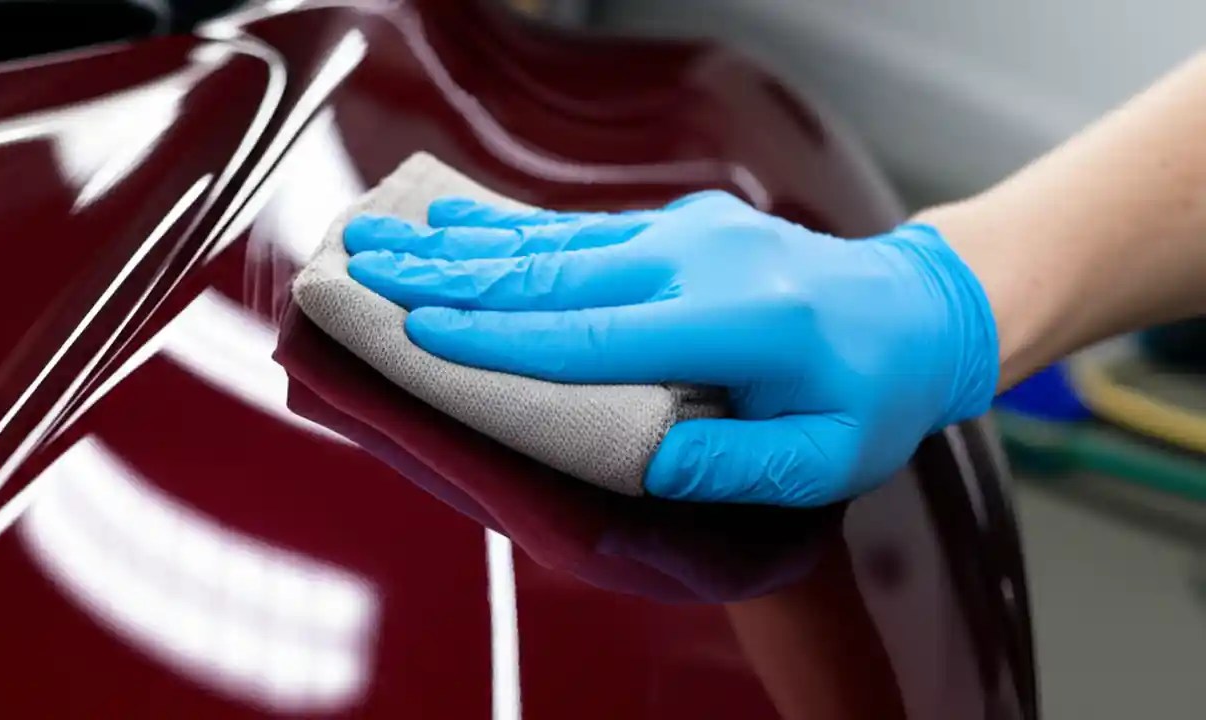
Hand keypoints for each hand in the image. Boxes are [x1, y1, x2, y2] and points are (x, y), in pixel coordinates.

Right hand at [343, 191, 997, 505]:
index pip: (592, 334)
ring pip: (556, 239)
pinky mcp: (679, 225)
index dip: (501, 336)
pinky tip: (458, 223)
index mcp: (737, 319)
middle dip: (451, 272)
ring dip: (466, 241)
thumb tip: (641, 465)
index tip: (421, 330)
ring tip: (388, 235)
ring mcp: (688, 232)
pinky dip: (512, 231)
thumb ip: (732, 464)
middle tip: (367, 265)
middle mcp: (701, 260)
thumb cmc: (870, 392)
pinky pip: (581, 231)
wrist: (915, 308)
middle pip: (554, 270)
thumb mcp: (823, 456)